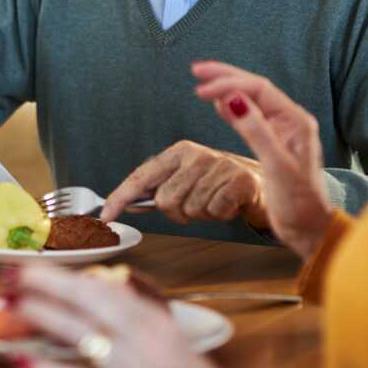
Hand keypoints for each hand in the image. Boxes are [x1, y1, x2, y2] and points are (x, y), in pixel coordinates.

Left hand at [13, 264, 245, 367]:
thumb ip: (142, 307)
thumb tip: (114, 282)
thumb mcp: (170, 335)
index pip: (103, 285)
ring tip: (13, 305)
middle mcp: (144, 337)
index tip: (35, 266)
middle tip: (12, 274)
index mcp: (153, 319)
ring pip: (82, 333)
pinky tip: (23, 363)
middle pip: (90, 298)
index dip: (64, 273)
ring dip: (43, 315)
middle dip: (46, 282)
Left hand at [101, 140, 268, 227]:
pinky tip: (230, 203)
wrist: (263, 182)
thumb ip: (159, 189)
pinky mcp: (239, 179)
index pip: (141, 177)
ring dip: (202, 214)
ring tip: (215, 201)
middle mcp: (195, 154)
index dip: (120, 197)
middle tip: (197, 205)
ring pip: (190, 209)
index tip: (105, 216)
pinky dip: (221, 214)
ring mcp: (218, 164)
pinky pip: (214, 211)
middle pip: (165, 201)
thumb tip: (128, 202)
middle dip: (178, 212)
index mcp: (178, 152)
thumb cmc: (219, 184)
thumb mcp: (187, 181)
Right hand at [191, 61, 333, 259]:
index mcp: (295, 121)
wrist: (309, 227)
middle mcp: (289, 121)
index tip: (202, 88)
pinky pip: (249, 117)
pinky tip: (218, 104)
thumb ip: (256, 131)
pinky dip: (231, 108)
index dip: (229, 84)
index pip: (258, 90)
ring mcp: (280, 131)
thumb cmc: (299, 202)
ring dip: (226, 88)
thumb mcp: (277, 166)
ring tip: (203, 81)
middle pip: (254, 88)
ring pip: (250, 100)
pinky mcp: (271, 143)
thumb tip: (233, 100)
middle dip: (225, 77)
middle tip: (197, 70)